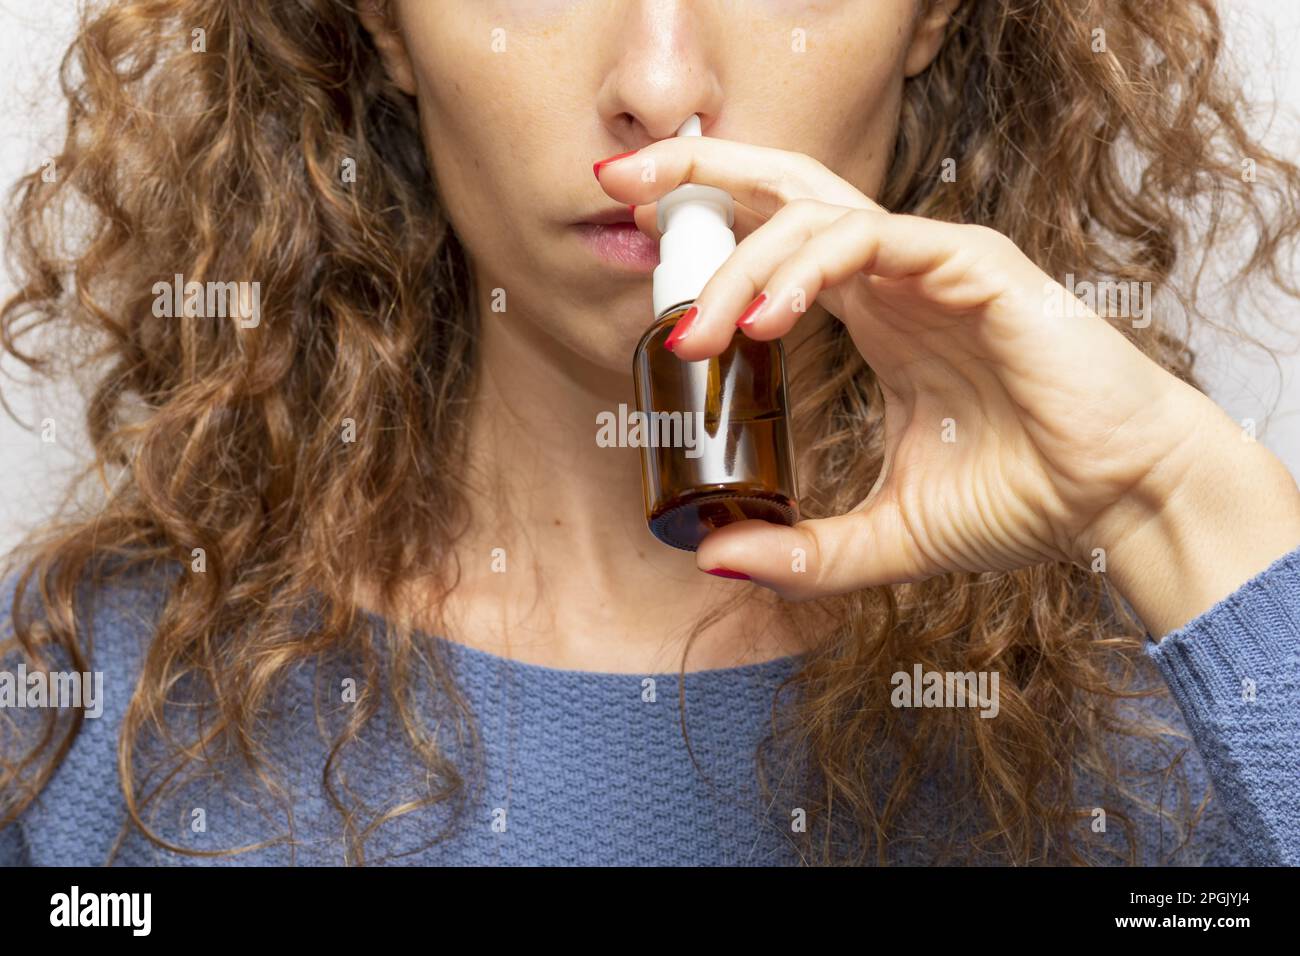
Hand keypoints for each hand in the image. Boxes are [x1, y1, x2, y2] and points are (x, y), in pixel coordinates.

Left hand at [594, 138, 1299, 636]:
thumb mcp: (886, 538)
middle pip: (783, 189)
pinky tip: (768, 321)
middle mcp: (892, 276)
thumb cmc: (1020, 500)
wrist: (1117, 502)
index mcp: (872, 314)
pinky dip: (810, 266)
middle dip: (699, 170)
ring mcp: (931, 264)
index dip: (707, 235)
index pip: (774, 245)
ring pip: (813, 213)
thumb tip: (713, 559)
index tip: (639, 252)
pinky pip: (873, 240)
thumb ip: (803, 553)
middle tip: (622, 182)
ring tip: (696, 329)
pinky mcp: (973, 266)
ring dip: (741, 259)